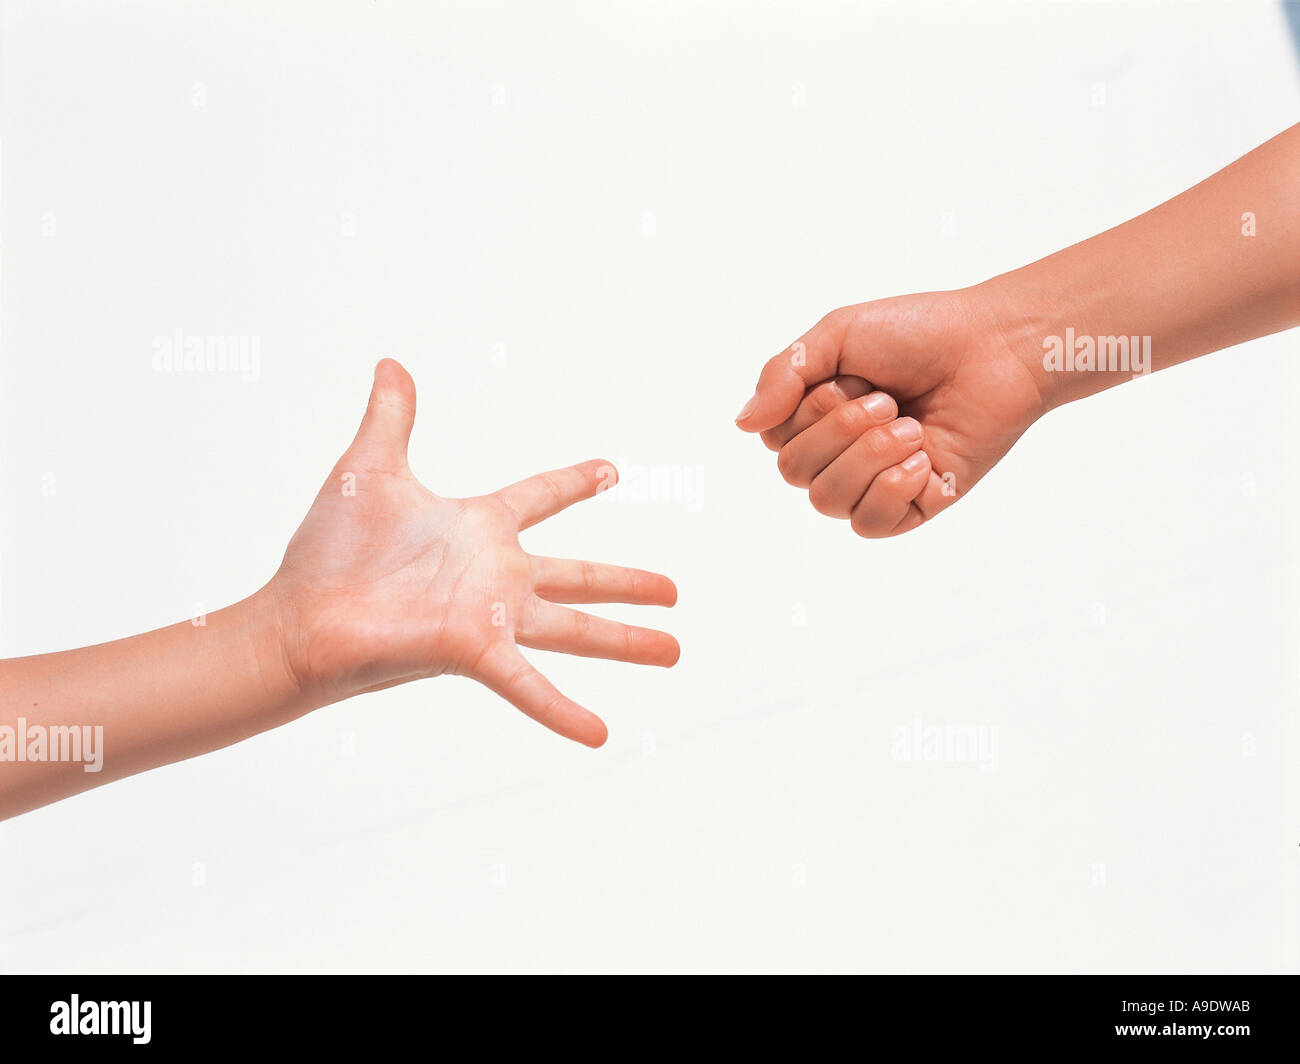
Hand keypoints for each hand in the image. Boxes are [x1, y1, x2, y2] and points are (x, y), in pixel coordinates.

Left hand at [268, 359, 678, 746]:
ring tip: (674, 650)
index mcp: (477, 527)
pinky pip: (527, 684)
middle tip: (673, 590)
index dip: (575, 483)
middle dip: (628, 583)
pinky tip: (598, 734)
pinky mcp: (474, 650)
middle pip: (579, 575)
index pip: (539, 497)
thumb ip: (391, 418)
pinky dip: (561, 710)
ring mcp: (491, 615)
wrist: (298, 615)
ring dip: (626, 642)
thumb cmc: (329, 551)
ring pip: (575, 629)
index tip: (612, 469)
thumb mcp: (368, 469)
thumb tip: (390, 363)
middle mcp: (495, 574)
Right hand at [735, 287, 1046, 536]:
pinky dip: (892, 487)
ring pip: (828, 500)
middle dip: (840, 430)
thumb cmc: (920, 334)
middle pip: (794, 473)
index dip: (805, 413)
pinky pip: (871, 522)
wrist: (994, 349)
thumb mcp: (836, 335)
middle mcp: (838, 454)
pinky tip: (922, 458)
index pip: (772, 440)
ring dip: (869, 455)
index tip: (850, 378)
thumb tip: (741, 424)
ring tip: (910, 426)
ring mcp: (873, 484)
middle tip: (888, 399)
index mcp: (814, 416)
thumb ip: (783, 375)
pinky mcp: (911, 507)